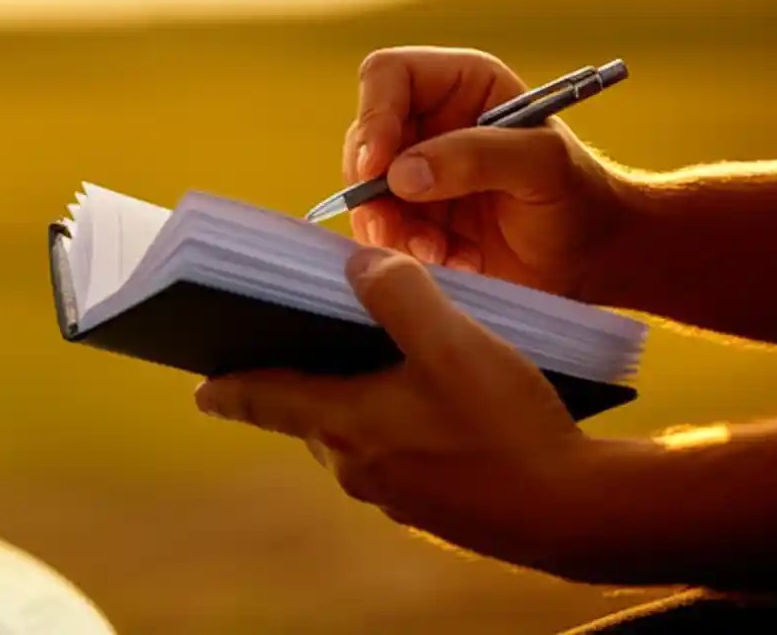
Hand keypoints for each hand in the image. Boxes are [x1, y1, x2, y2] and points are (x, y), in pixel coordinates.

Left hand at [194, 247, 603, 569]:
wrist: (576, 512)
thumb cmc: (507, 425)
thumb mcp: (451, 339)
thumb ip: (397, 293)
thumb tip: (357, 264)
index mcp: (344, 425)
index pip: (262, 401)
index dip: (227, 388)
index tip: (199, 387)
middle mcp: (357, 468)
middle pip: (307, 417)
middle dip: (297, 384)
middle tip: (292, 348)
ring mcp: (395, 494)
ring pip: (352, 437)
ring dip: (350, 402)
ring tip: (368, 362)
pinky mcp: (432, 506)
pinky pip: (392, 457)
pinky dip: (391, 426)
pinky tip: (428, 404)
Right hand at [345, 46, 635, 298]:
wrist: (589, 260)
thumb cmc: (579, 199)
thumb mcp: (542, 166)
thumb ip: (476, 157)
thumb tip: (400, 173)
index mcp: (461, 85)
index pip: (387, 77)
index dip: (374, 117)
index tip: (376, 167)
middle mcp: (429, 123)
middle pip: (363, 140)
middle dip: (372, 186)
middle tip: (391, 226)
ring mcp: (417, 173)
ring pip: (363, 191)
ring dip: (386, 225)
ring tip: (432, 250)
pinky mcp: (413, 218)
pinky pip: (379, 229)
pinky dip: (401, 249)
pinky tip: (444, 259)